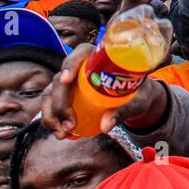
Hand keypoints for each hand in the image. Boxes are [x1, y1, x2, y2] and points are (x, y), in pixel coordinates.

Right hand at [41, 43, 170, 135]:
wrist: (136, 99)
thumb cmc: (138, 93)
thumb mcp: (137, 101)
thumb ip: (124, 111)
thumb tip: (105, 126)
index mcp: (98, 58)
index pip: (79, 54)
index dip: (70, 65)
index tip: (66, 80)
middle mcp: (79, 67)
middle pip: (60, 79)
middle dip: (60, 102)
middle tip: (70, 124)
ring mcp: (70, 82)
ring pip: (50, 94)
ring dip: (51, 115)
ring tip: (63, 133)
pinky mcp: (65, 96)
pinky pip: (51, 107)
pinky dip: (52, 121)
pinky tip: (61, 134)